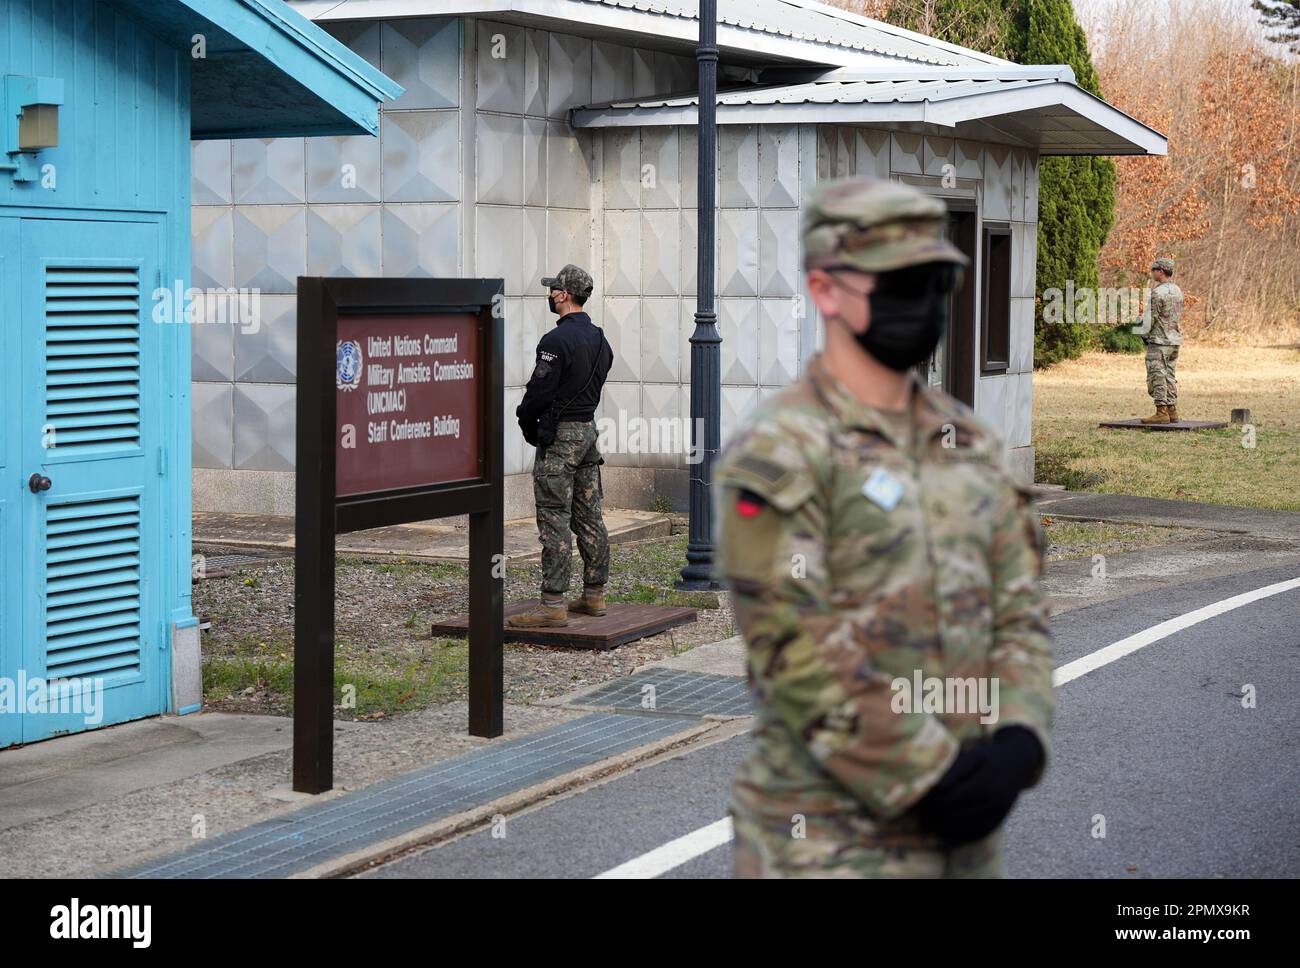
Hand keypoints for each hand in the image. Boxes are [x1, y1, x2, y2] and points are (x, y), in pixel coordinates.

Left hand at [914, 726, 1043, 845]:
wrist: (1016, 765)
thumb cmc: (987, 757)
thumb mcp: (972, 756)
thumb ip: (954, 770)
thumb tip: (935, 788)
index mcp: (985, 782)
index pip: (953, 797)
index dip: (934, 801)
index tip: (920, 798)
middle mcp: (994, 800)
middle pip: (957, 813)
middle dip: (936, 814)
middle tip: (921, 813)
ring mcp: (998, 814)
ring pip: (965, 827)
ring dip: (944, 827)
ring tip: (927, 822)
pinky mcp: (999, 822)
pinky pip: (976, 834)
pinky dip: (958, 835)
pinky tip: (944, 832)